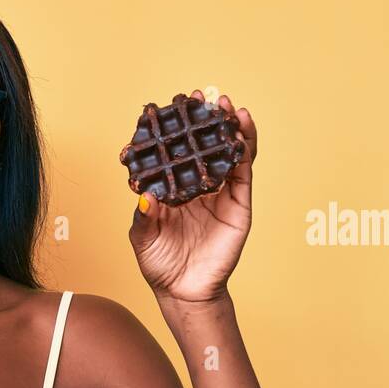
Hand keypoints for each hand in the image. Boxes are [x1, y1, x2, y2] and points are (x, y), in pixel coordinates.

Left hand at [127, 90, 257, 304]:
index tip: (169, 107)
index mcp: (173, 189)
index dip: (175, 130)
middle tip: (201, 96)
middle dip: (204, 120)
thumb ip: (144, 217)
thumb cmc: (160, 264)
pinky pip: (244, 171)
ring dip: (229, 127)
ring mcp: (220, 194)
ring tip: (227, 105)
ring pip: (228, 152)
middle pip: (204, 146)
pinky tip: (243, 127)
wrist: (184, 292)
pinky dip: (245, 147)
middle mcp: (197, 186)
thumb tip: (146, 197)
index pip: (175, 153)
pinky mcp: (239, 204)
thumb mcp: (143, 238)